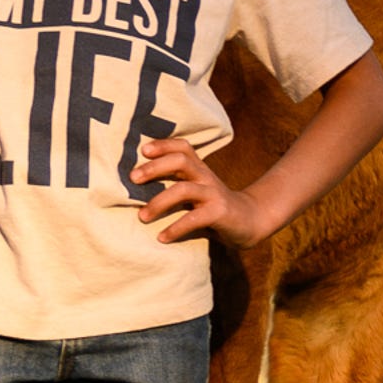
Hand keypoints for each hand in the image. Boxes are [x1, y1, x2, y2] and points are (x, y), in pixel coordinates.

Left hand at [132, 132, 266, 245]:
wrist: (250, 221)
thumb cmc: (213, 206)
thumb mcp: (196, 190)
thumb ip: (175, 183)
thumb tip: (135, 186)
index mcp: (199, 169)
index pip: (183, 148)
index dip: (164, 144)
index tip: (143, 150)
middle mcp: (206, 177)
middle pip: (181, 161)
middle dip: (154, 168)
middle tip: (132, 179)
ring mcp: (214, 194)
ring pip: (184, 189)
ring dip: (159, 202)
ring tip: (142, 216)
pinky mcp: (220, 213)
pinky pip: (195, 218)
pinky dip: (176, 228)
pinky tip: (162, 237)